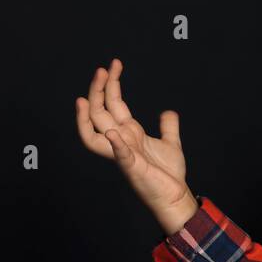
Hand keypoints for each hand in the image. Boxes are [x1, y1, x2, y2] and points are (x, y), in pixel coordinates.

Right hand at [75, 58, 197, 234]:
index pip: (114, 104)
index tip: (113, 65)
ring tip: (87, 96)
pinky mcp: (132, 168)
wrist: (175, 196)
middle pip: (101, 111)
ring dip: (90, 115)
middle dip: (99, 90)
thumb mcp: (170, 143)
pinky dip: (116, 144)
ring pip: (97, 132)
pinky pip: (120, 155)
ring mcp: (124, 153)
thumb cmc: (168, 174)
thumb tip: (167, 112)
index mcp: (130, 132)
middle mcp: (122, 140)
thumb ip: (167, 127)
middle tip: (101, 69)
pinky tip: (113, 133)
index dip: (112, 84)